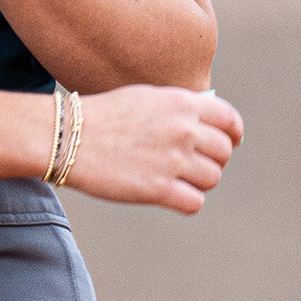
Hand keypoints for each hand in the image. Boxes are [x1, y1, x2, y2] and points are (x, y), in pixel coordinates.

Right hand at [59, 86, 243, 214]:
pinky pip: (195, 203)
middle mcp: (182, 129)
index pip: (228, 119)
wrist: (67, 136)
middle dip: (212, 161)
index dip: (233, 134)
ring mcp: (172, 160)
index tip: (229, 144)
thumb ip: (177, 109)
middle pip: (223, 153)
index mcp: (180, 103)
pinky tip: (170, 196)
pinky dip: (186, 202)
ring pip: (212, 179)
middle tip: (192, 166)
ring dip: (198, 182)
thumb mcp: (144, 98)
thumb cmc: (102, 116)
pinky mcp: (159, 189)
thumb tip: (203, 125)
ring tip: (176, 180)